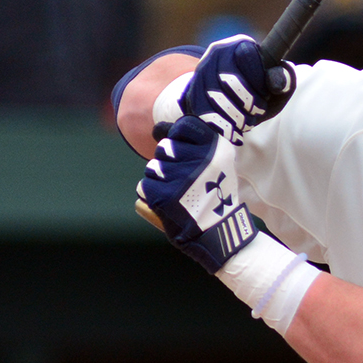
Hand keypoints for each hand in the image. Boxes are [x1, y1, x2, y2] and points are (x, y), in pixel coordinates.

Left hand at [137, 116, 257, 272]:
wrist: (219, 233)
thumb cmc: (216, 198)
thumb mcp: (219, 164)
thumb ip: (193, 143)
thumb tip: (157, 128)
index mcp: (215, 148)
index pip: (181, 129)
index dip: (181, 143)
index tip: (190, 159)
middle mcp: (199, 159)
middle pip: (164, 150)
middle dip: (170, 165)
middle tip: (187, 184)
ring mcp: (180, 177)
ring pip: (152, 169)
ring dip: (160, 182)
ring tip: (179, 197)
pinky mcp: (163, 196)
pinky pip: (143, 187)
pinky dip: (153, 198)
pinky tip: (170, 207)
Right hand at [181, 35, 295, 144]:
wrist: (226, 96)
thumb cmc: (258, 88)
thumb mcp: (275, 82)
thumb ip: (284, 79)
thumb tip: (278, 82)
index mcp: (240, 45)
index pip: (248, 57)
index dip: (258, 82)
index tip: (266, 96)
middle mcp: (217, 53)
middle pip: (230, 81)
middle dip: (248, 103)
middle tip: (257, 113)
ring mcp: (201, 72)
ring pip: (216, 99)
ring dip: (237, 118)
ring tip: (248, 123)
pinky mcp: (192, 93)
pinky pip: (205, 113)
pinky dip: (223, 127)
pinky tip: (235, 133)